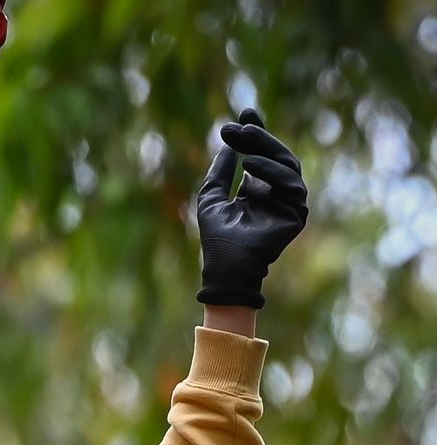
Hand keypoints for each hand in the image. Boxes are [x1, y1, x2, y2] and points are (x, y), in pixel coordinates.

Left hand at [197, 109, 307, 311]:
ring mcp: (290, 203)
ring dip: (264, 148)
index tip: (245, 111)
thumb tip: (229, 143)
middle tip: (241, 123)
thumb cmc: (216, 238)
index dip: (257, 132)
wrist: (224, 267)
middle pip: (276, 155)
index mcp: (260, 188)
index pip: (264, 153)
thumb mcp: (212, 196)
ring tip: (244, 140)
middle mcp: (277, 193)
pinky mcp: (297, 214)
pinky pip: (291, 184)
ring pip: (287, 164)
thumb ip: (222, 169)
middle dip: (258, 136)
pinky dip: (272, 172)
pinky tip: (251, 165)